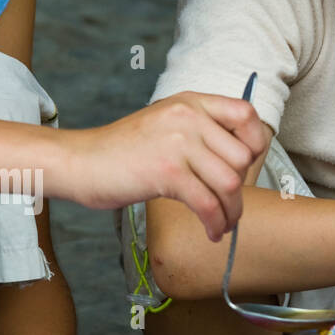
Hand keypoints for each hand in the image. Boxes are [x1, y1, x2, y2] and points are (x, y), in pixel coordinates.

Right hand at [64, 92, 267, 240]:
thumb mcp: (162, 125)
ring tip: (222, 224)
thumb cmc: (118, 151)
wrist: (79, 162)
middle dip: (240, 188)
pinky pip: (207, 203)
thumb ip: (196, 131)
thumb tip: (236, 162)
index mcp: (189, 102)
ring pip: (230, 183)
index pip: (246, 114)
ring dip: (231, 212)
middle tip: (226, 205)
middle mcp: (188, 117)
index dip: (255, 143)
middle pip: (242, 156)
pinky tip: (210, 232)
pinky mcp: (166, 172)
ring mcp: (177, 143)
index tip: (245, 168)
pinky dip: (215, 223)